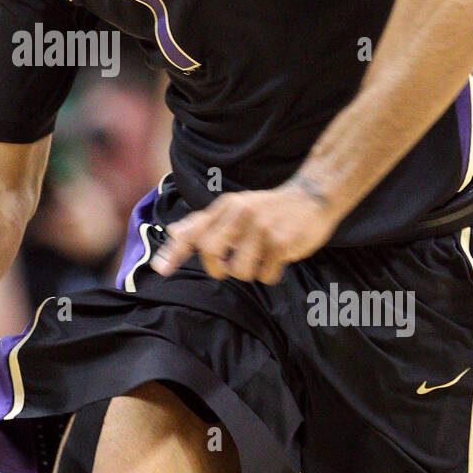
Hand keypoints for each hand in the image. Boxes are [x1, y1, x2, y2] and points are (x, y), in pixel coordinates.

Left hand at [150, 181, 338, 284]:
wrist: (312, 196)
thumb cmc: (269, 208)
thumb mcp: (236, 208)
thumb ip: (204, 222)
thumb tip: (172, 231)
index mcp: (226, 207)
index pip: (194, 230)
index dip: (174, 251)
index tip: (160, 269)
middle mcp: (240, 214)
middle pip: (210, 252)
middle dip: (217, 268)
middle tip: (228, 267)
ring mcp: (260, 228)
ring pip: (240, 271)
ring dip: (250, 272)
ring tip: (261, 257)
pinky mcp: (280, 242)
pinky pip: (266, 275)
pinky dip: (271, 273)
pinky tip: (279, 257)